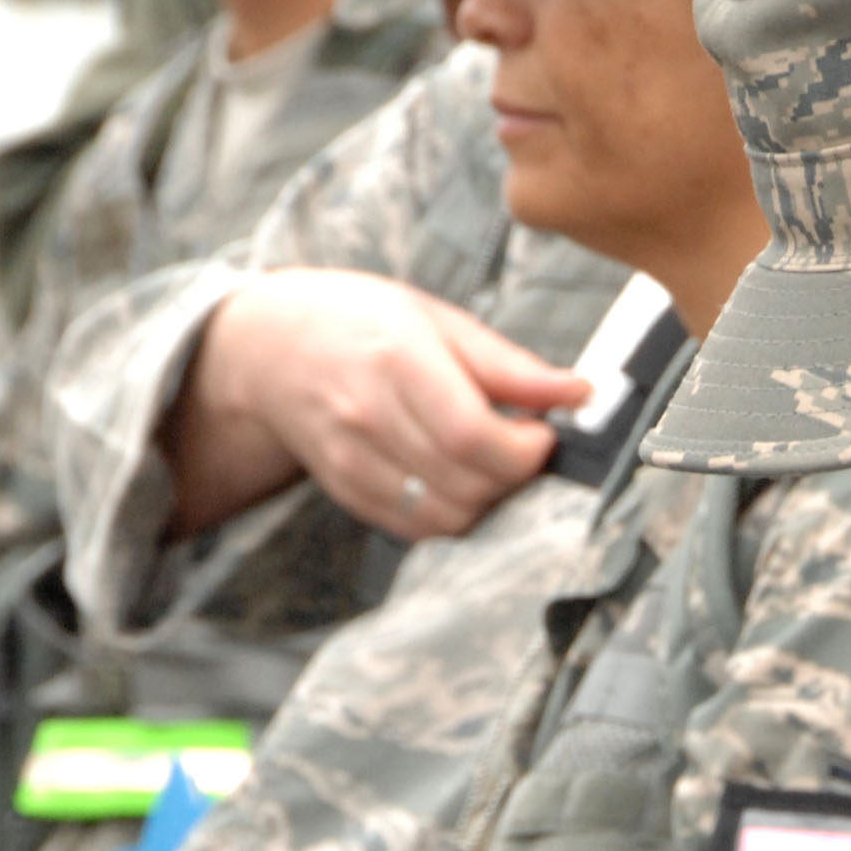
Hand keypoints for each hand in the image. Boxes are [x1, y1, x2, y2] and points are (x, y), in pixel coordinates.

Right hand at [167, 270, 588, 538]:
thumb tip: (580, 393)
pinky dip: (455, 515)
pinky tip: (460, 479)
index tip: (544, 433)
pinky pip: (418, 529)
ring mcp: (352, 462)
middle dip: (516, 476)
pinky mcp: (348, 494)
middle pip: (466, 483)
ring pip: (447, 517)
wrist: (270, 348)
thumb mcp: (439, 320)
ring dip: (489, 500)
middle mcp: (367, 417)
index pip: (472, 435)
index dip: (526, 449)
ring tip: (492, 462)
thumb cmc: (362, 322)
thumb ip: (510, 366)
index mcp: (396, 360)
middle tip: (524, 445)